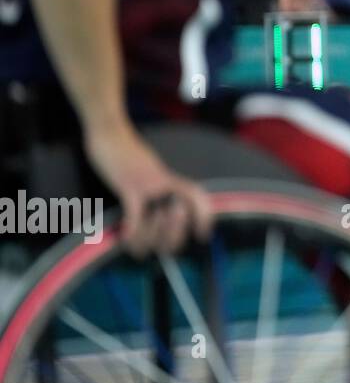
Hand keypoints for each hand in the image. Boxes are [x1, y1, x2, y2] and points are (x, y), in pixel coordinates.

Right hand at [83, 124, 213, 258]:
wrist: (110, 133)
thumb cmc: (126, 153)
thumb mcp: (152, 169)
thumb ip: (161, 185)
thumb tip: (165, 208)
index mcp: (171, 178)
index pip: (199, 197)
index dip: (205, 216)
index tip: (203, 234)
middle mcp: (165, 182)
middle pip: (181, 216)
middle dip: (174, 237)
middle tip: (163, 248)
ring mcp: (149, 184)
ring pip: (159, 221)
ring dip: (149, 241)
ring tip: (140, 249)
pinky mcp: (129, 186)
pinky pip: (136, 217)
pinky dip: (133, 233)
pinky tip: (127, 242)